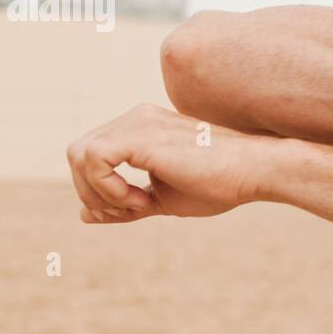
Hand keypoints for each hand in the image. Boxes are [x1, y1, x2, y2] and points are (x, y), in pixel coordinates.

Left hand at [65, 103, 265, 222]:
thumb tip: (85, 215)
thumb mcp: (162, 199)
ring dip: (98, 190)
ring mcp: (137, 122)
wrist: (256, 172)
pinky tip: (138, 199)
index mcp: (141, 127)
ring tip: (136, 205)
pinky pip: (93, 159)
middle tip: (128, 210)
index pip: (92, 154)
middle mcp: (136, 118)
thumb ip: (123, 204)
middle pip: (77, 153)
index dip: (97, 189)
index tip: (129, 211)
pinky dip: (106, 187)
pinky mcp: (141, 136)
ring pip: (78, 154)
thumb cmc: (220, 185)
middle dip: (90, 191)